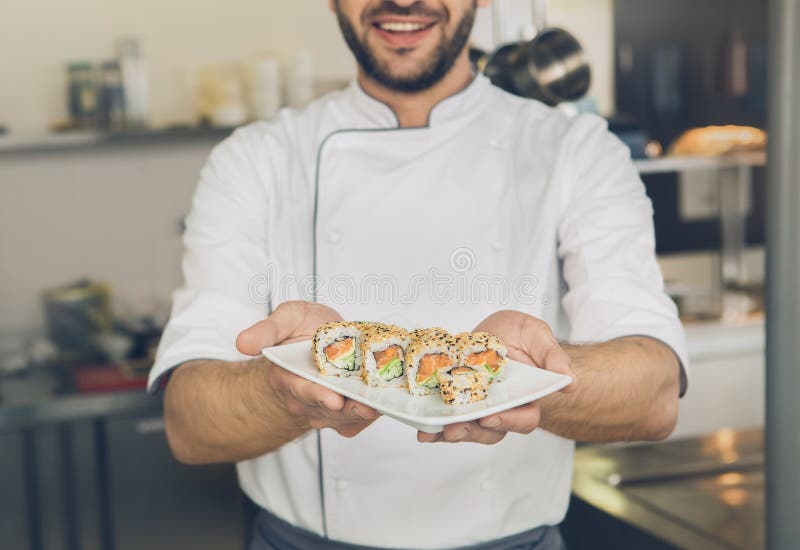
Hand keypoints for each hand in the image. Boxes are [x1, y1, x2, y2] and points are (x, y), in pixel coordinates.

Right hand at [236, 301, 380, 437]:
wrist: (319, 342)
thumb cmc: (302, 331)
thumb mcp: (287, 319)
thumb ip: (267, 330)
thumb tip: (242, 343)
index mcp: (287, 377)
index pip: (300, 389)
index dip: (317, 395)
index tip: (332, 398)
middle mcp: (306, 399)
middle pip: (327, 409)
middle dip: (346, 409)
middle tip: (365, 406)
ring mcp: (327, 409)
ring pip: (345, 418)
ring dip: (363, 414)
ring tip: (380, 406)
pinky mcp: (346, 414)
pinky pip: (358, 422)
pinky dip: (372, 416)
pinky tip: (382, 406)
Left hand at [418, 310, 575, 444]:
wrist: (497, 331)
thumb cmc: (522, 335)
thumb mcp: (538, 336)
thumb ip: (553, 356)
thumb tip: (570, 381)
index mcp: (526, 397)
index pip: (524, 418)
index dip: (509, 420)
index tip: (491, 416)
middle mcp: (502, 408)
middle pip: (491, 430)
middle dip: (472, 431)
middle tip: (454, 428)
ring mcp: (478, 407)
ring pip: (467, 428)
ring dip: (449, 433)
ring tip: (432, 431)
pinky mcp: (457, 402)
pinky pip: (448, 419)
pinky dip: (435, 426)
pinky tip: (422, 429)